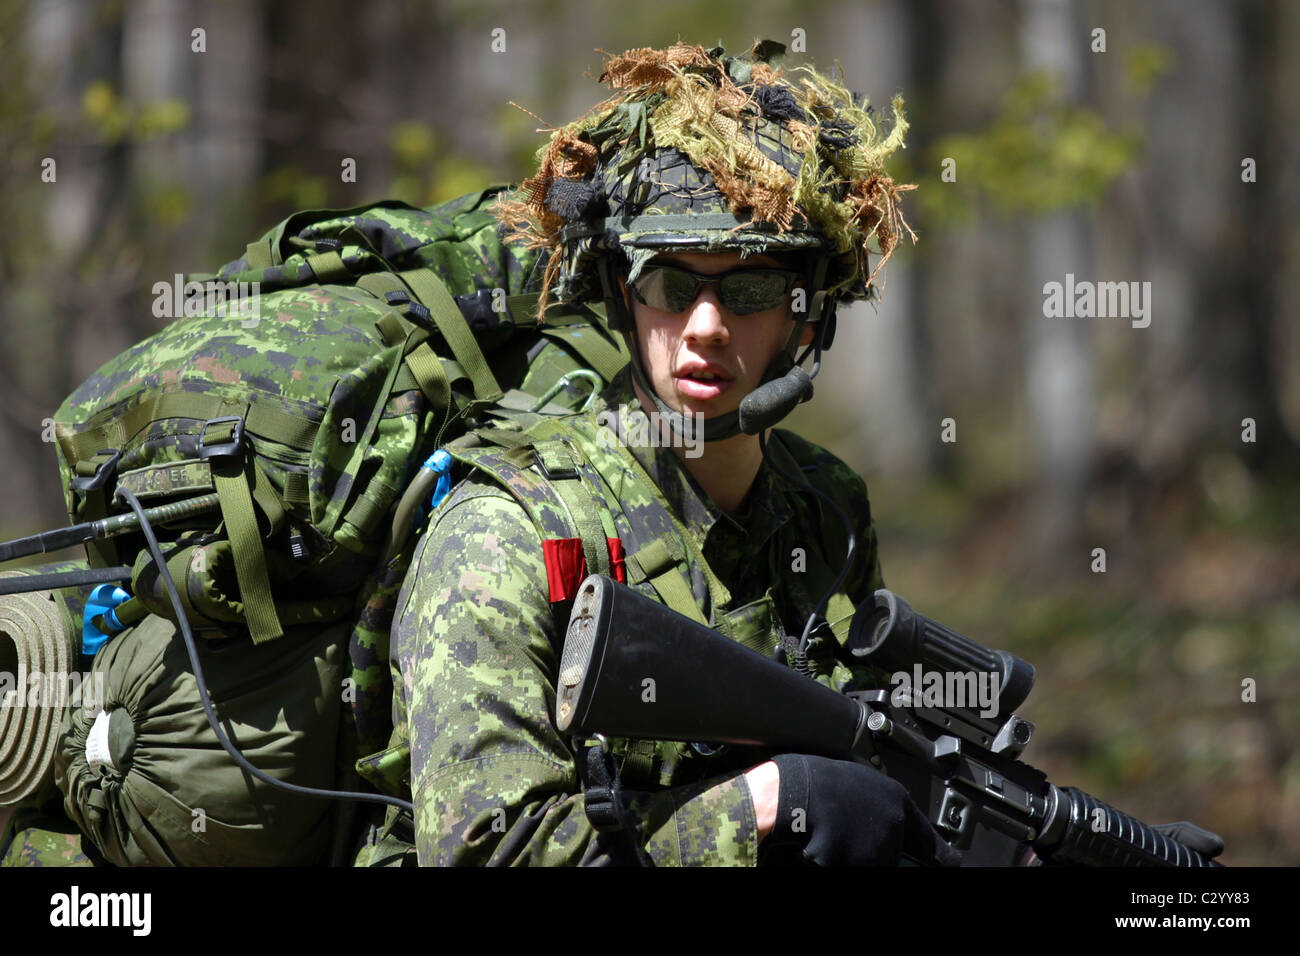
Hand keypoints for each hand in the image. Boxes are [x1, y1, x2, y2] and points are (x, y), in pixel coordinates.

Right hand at [758, 753, 960, 866]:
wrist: (793, 792)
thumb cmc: (818, 781)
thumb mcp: (861, 784)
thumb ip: (883, 804)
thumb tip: (893, 821)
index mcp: (897, 800)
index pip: (930, 840)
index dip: (943, 855)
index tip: (953, 862)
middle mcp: (895, 825)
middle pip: (895, 853)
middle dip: (878, 848)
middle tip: (849, 831)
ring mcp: (878, 847)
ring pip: (874, 861)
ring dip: (858, 855)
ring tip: (835, 833)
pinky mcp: (862, 863)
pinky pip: (854, 865)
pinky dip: (841, 859)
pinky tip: (827, 844)